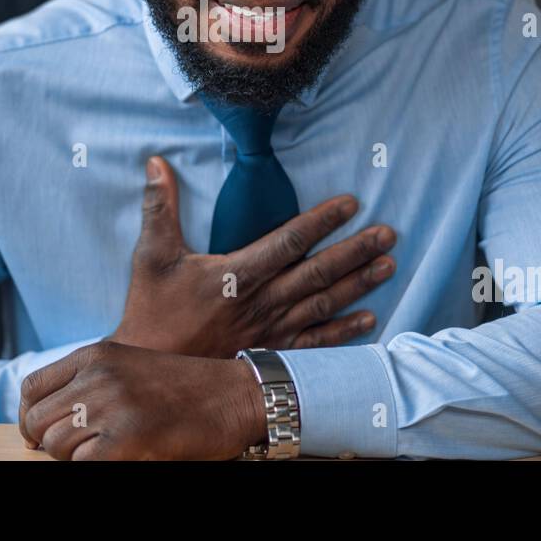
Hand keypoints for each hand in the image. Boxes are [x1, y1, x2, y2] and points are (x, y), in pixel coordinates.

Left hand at [19, 340, 264, 459]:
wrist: (235, 395)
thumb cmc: (185, 389)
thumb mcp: (129, 369)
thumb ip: (89, 385)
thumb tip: (44, 422)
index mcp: (95, 355)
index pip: (32, 389)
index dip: (30, 418)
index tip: (39, 435)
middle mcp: (97, 376)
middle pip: (38, 422)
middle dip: (53, 443)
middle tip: (85, 450)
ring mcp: (112, 405)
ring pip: (55, 448)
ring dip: (76, 458)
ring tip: (111, 450)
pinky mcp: (127, 438)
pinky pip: (82, 466)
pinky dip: (94, 467)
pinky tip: (122, 457)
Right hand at [108, 156, 396, 358]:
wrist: (155, 376)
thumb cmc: (153, 314)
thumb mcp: (151, 256)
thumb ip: (159, 208)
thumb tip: (156, 164)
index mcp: (237, 274)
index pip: (289, 240)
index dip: (321, 220)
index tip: (351, 204)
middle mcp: (262, 302)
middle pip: (318, 272)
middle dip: (355, 250)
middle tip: (389, 234)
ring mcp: (270, 331)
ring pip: (323, 304)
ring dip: (358, 284)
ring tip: (388, 265)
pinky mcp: (270, 354)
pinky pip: (315, 344)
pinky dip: (344, 332)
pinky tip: (369, 319)